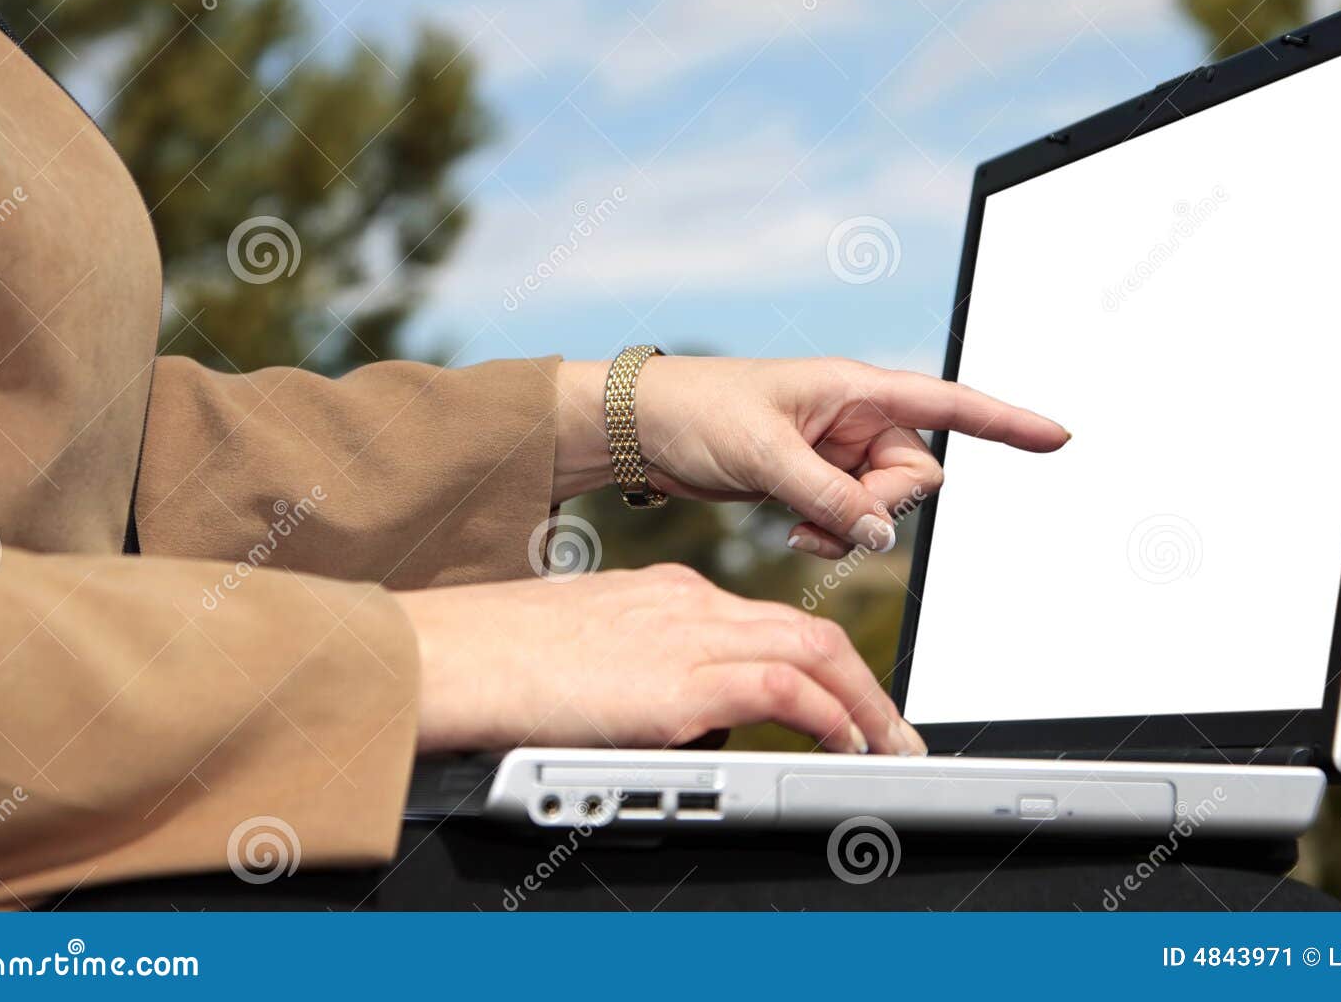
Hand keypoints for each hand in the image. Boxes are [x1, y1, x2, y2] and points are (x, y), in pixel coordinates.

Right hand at [395, 564, 925, 755]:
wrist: (450, 654)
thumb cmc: (494, 657)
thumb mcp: (584, 650)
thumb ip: (636, 670)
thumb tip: (660, 715)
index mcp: (666, 594)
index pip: (767, 620)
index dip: (817, 661)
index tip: (840, 697)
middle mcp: (688, 605)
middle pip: (806, 630)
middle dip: (862, 682)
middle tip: (890, 727)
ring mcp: (688, 638)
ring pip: (814, 652)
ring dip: (864, 704)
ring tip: (889, 747)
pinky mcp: (681, 682)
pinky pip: (786, 692)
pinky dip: (829, 718)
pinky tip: (845, 747)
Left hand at [554, 356, 1068, 557]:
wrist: (646, 428)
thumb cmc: (697, 411)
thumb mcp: (765, 453)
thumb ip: (830, 496)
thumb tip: (880, 535)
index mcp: (855, 388)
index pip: (949, 402)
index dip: (1006, 421)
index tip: (1058, 437)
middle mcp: (858, 417)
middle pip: (919, 475)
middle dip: (884, 507)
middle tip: (826, 515)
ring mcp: (840, 452)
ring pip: (888, 506)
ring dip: (854, 528)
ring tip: (798, 527)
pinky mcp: (819, 480)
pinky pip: (856, 520)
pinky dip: (834, 535)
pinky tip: (793, 533)